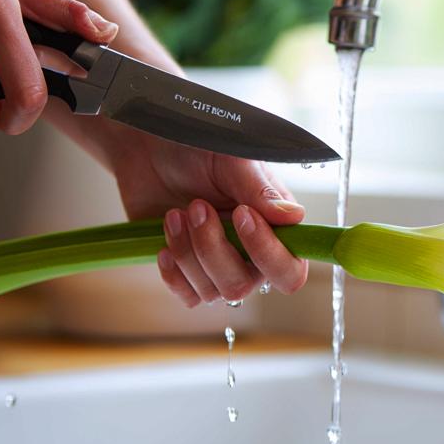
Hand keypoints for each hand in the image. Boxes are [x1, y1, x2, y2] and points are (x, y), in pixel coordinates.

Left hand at [109, 133, 309, 305]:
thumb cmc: (197, 147)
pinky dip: (174, 273)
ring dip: (188, 251)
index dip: (268, 254)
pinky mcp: (188, 273)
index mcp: (274, 226)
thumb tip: (294, 217)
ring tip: (175, 214)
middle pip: (243, 285)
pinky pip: (188, 297)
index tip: (241, 214)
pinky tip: (164, 244)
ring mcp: (218, 265)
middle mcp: (251, 253)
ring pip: (212, 291)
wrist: (149, 148)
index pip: (289, 269)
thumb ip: (261, 190)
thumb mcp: (232, 160)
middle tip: (196, 206)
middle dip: (212, 248)